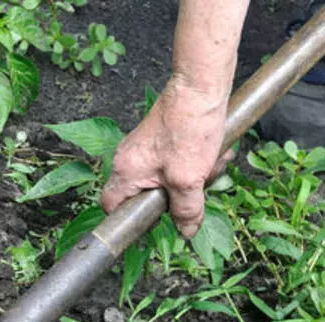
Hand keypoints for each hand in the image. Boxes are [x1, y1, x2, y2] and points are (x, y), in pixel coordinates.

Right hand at [100, 75, 233, 237]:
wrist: (201, 86)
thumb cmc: (189, 126)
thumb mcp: (189, 178)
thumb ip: (186, 210)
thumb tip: (185, 231)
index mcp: (126, 171)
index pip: (112, 205)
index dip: (130, 218)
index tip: (154, 220)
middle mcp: (128, 159)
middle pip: (145, 194)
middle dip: (176, 195)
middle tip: (197, 187)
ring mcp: (144, 148)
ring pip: (165, 178)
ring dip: (192, 177)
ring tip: (211, 164)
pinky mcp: (160, 138)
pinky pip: (174, 162)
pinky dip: (194, 162)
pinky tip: (213, 153)